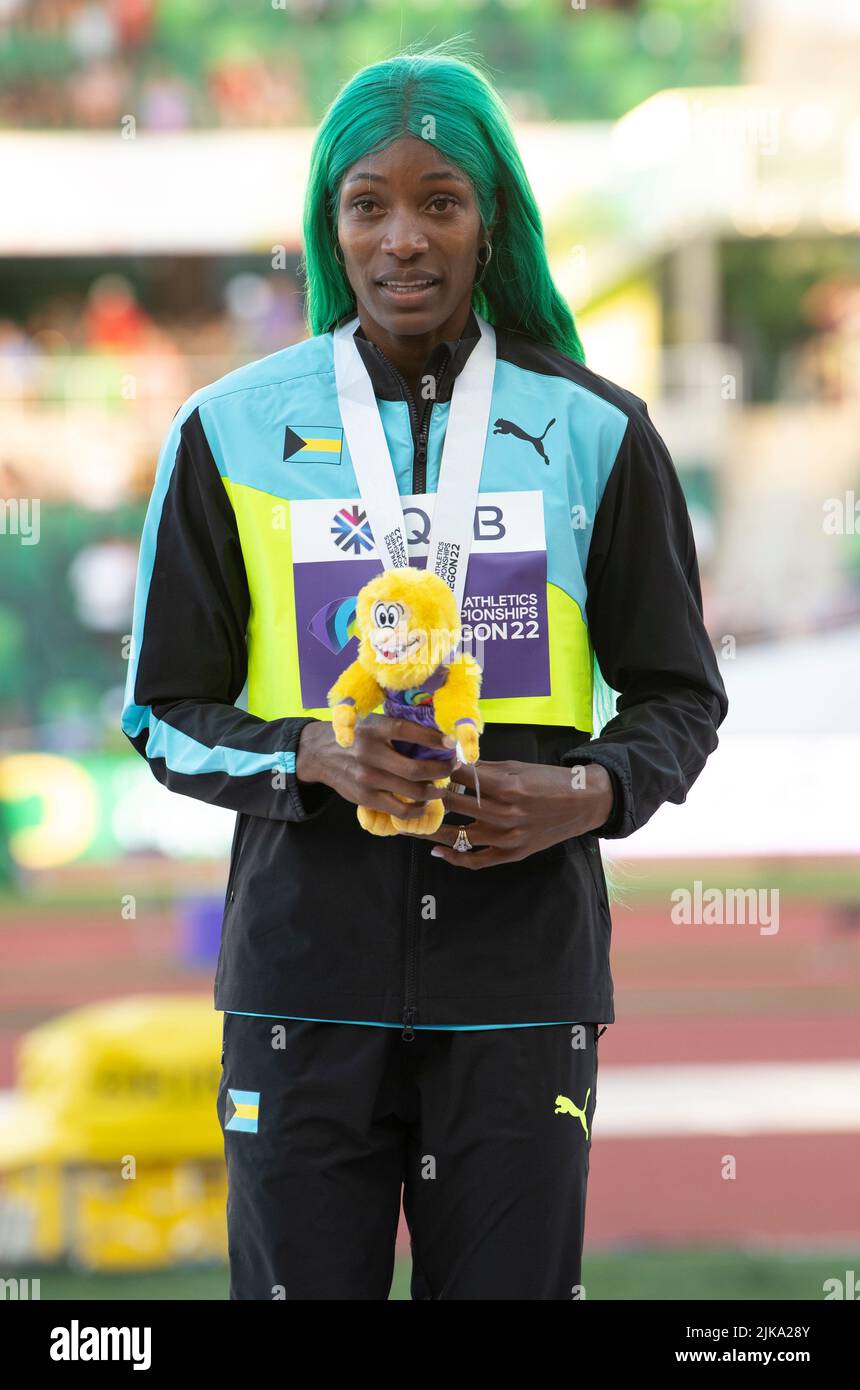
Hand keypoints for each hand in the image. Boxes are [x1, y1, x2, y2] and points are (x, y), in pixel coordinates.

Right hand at [296, 715, 456, 821]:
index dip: (435, 739)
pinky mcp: (366, 798)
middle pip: (416, 769)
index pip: (410, 732)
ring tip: (441, 786)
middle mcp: (370, 754)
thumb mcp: (373, 723)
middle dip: (442, 770)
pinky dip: (419, 809)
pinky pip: (400, 810)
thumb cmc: (356, 736)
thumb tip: (439, 737)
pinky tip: (424, 803)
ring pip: (412, 792)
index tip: (453, 744)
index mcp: (374, 729)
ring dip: (435, 791)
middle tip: (452, 766)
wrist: (320, 754)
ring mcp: (368, 779)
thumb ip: (399, 730)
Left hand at [400, 758, 614, 868]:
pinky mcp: (514, 853)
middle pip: (454, 805)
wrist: (584, 802)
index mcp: (506, 785)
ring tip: (410, 822)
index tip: (420, 768)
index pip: (460, 777)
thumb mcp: (517, 767)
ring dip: (432, 829)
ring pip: (459, 836)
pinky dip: (455, 858)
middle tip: (407, 792)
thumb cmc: (550, 780)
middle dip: (429, 797)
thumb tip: (451, 766)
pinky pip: (478, 860)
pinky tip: (436, 851)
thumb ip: (484, 770)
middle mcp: (505, 813)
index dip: (437, 772)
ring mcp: (509, 837)